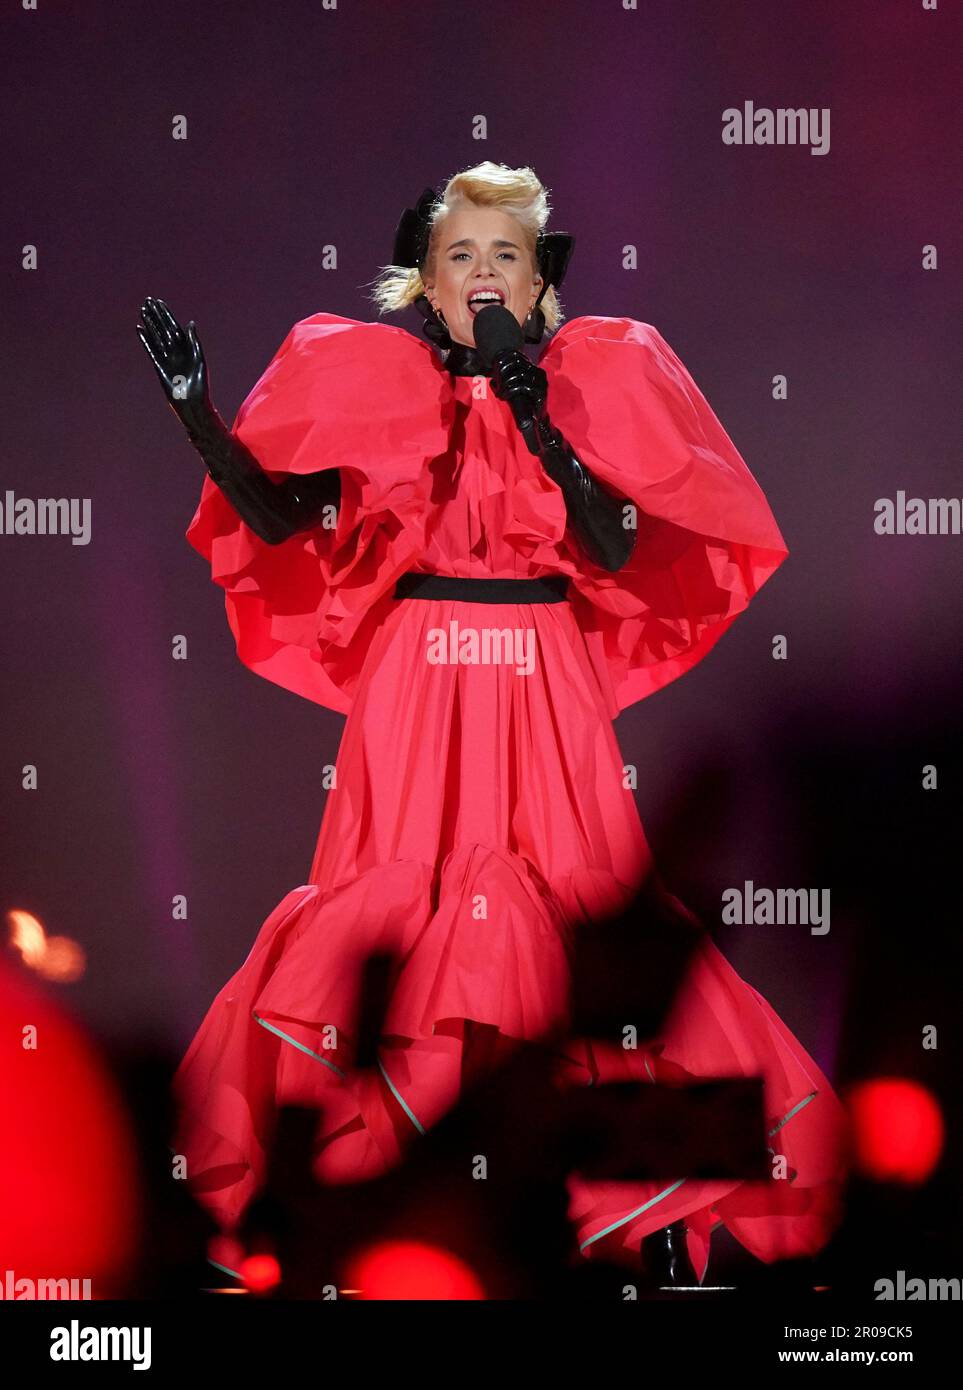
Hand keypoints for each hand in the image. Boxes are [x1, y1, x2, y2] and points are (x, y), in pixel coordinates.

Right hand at [137, 296, 214, 438]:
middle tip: (147, 301)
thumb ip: (193, 341)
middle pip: (163, 328)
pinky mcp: (159, 366)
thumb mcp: (199, 359)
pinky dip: (145, 340)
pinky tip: (139, 329)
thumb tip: (190, 323)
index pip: (174, 326)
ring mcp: (166, 358)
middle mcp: (175, 351)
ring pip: (156, 337)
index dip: (166, 314)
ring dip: (149, 324)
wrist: (192, 402)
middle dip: (156, 315)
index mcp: (187, 347)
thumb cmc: (200, 383)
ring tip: (142, 311)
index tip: (159, 302)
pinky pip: (151, 350)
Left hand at [490, 350, 549, 454]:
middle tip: (496, 384)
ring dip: (505, 384)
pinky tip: (504, 396)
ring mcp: (541, 382)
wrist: (538, 420)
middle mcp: (539, 373)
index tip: (494, 370)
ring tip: (500, 393)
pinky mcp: (540, 392)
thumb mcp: (515, 390)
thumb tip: (492, 378)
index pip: (518, 357)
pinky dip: (510, 391)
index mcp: (534, 369)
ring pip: (519, 375)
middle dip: (504, 372)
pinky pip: (522, 387)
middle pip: (518, 364)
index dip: (504, 361)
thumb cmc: (526, 404)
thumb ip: (507, 382)